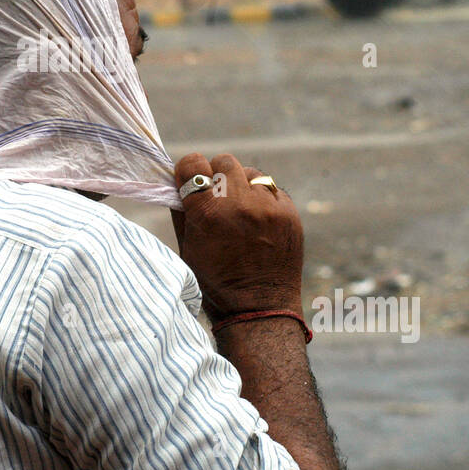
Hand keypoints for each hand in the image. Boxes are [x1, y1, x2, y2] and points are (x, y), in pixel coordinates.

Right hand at [171, 153, 303, 318]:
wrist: (260, 308)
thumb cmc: (215, 282)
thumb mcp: (187, 248)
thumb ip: (181, 210)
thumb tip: (179, 182)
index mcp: (208, 213)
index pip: (193, 163)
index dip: (188, 171)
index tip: (190, 182)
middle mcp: (239, 204)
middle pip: (224, 161)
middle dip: (216, 175)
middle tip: (216, 196)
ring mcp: (268, 207)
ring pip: (250, 172)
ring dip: (241, 185)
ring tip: (240, 209)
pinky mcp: (289, 212)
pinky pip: (271, 188)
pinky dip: (262, 199)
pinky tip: (258, 220)